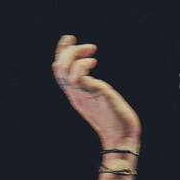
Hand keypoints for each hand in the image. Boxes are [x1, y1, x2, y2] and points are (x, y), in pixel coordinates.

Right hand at [52, 33, 141, 149]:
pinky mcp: (92, 93)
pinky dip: (82, 63)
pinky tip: (94, 62)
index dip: (61, 54)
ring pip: (64, 68)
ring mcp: (82, 94)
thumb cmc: (116, 121)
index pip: (60, 72)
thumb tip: (99, 87)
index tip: (69, 41)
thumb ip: (94, 91)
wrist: (121, 138)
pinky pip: (77, 74)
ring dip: (74, 53)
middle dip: (65, 49)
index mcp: (76, 95)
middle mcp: (75, 94)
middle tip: (79, 41)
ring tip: (92, 51)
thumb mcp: (100, 102)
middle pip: (58, 67)